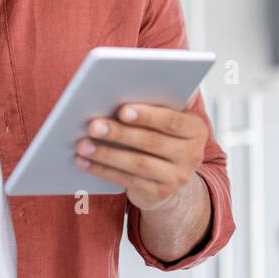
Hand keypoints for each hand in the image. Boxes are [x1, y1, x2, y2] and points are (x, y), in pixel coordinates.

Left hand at [74, 100, 207, 210]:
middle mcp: (192, 154)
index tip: (122, 110)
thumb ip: (158, 101)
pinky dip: (103, 170)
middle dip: (119, 133)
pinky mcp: (159, 194)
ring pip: (137, 164)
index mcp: (196, 128)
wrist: (171, 175)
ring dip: (106, 154)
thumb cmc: (163, 135)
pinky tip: (84, 162)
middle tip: (93, 125)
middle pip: (151, 142)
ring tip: (83, 144)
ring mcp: (177, 177)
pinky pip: (127, 180)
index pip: (172, 120)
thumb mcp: (168, 118)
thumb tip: (124, 83)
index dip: (147, 115)